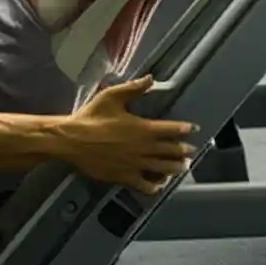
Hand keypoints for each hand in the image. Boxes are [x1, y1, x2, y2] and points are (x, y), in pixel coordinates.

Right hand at [57, 75, 197, 194]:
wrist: (72, 140)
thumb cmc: (92, 117)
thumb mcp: (112, 96)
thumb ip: (134, 88)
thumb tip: (151, 78)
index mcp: (143, 128)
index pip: (171, 130)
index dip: (185, 129)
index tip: (193, 129)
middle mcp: (144, 148)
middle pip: (171, 151)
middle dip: (183, 151)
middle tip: (191, 151)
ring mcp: (136, 165)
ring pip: (163, 169)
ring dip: (176, 167)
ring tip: (182, 167)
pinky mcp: (125, 177)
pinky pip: (145, 185)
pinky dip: (156, 186)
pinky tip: (159, 185)